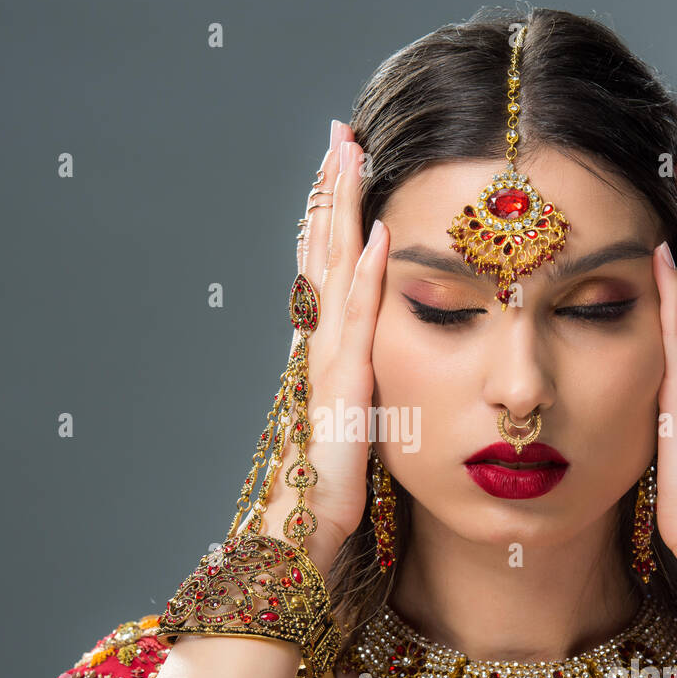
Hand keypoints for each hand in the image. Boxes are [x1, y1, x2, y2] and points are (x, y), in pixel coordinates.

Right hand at [241, 122, 388, 576]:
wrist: (300, 542)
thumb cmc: (328, 494)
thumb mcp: (353, 426)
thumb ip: (360, 387)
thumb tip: (377, 364)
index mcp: (326, 353)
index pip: (324, 268)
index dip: (332, 215)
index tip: (343, 166)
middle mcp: (319, 348)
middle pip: (322, 254)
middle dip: (332, 193)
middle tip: (340, 134)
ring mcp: (327, 366)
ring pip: (332, 274)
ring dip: (342, 213)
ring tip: (350, 156)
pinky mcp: (344, 393)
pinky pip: (357, 327)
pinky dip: (364, 280)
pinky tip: (376, 237)